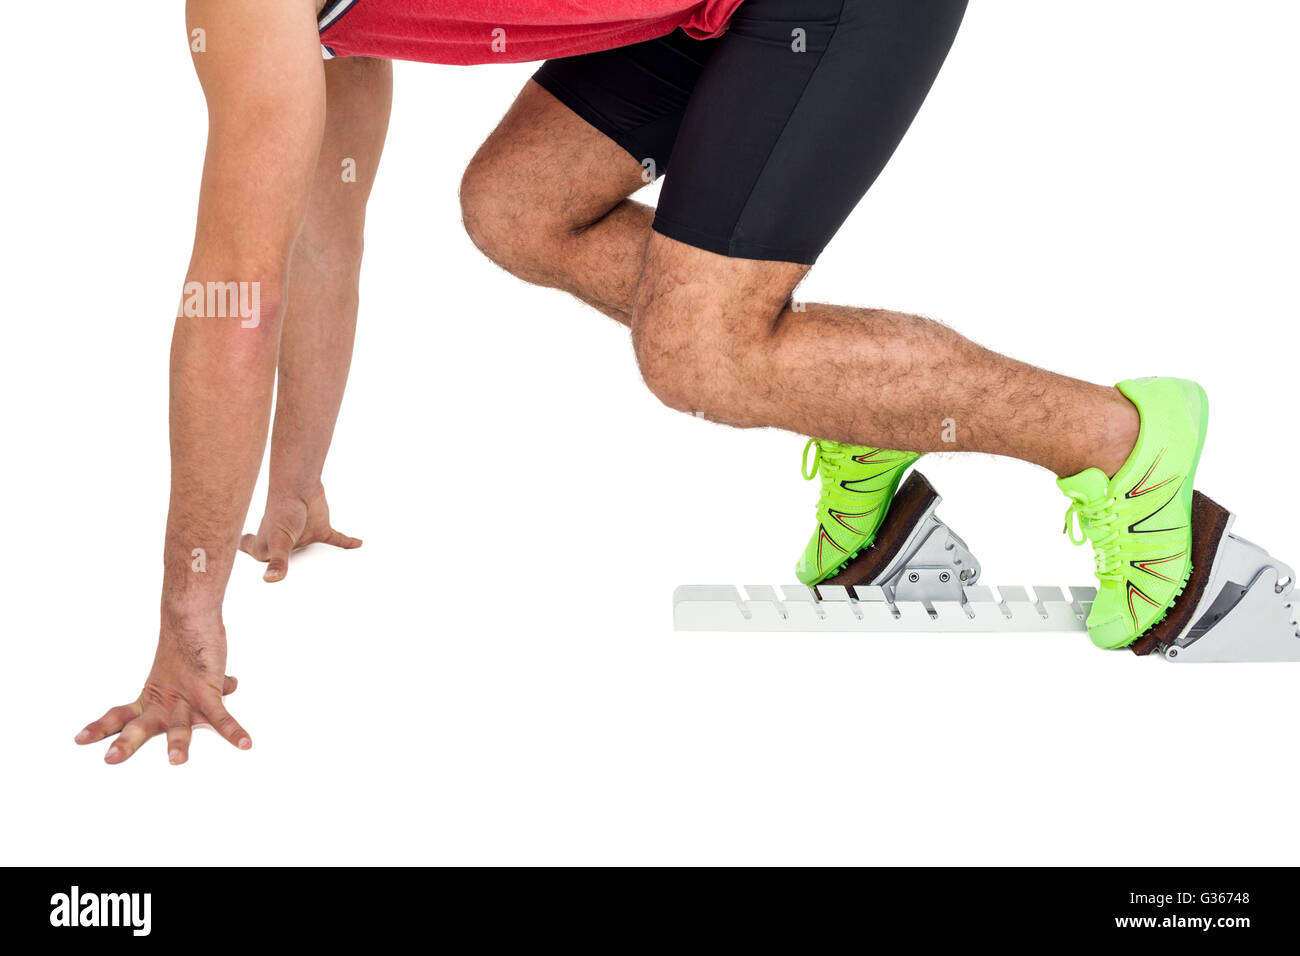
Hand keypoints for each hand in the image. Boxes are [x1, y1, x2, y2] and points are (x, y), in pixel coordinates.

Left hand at [75, 620, 249, 764]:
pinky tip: (245, 743)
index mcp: (153, 696)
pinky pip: (222, 716)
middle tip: (110, 759)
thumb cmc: (190, 642)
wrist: (192, 616)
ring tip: (176, 761)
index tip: (80, 740)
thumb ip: (206, 687)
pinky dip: (234, 730)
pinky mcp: (208, 692)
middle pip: (140, 725)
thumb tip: (229, 686)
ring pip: (177, 725)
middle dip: (126, 743)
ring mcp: (185, 698)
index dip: (101, 727)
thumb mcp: (191, 671)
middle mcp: (164, 700)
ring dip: (177, 743)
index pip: (120, 714)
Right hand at [240, 484, 360, 581]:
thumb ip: (278, 562)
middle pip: (284, 560)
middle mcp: (284, 543)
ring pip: (310, 553)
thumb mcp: (278, 541)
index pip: (257, 557)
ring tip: (327, 577)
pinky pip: (336, 539)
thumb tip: (270, 580)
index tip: (259, 576)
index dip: (255, 562)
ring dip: (319, 561)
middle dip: (289, 570)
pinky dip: (348, 542)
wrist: (299, 487)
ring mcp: (303, 536)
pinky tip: (357, 544)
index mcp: (267, 548)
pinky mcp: (321, 529)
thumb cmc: (282, 511)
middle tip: (298, 588)